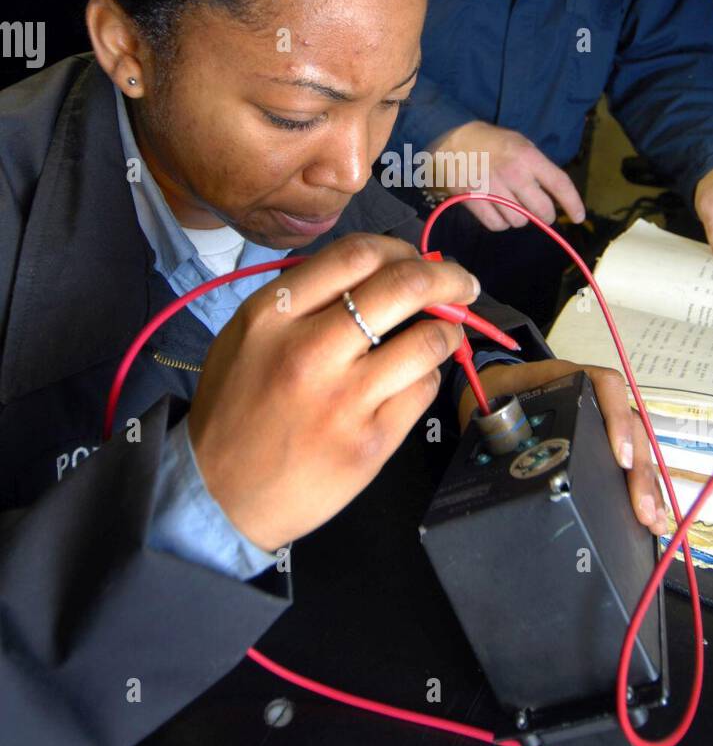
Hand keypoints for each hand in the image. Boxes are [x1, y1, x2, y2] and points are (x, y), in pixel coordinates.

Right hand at [188, 233, 479, 550]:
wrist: (218, 496)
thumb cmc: (234, 409)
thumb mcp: (246, 336)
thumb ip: (303, 299)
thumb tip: (380, 271)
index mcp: (272, 315)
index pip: (356, 255)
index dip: (400, 249)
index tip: (416, 258)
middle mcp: (309, 350)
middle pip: (404, 286)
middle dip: (447, 277)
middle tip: (462, 283)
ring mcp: (344, 399)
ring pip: (427, 340)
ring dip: (449, 329)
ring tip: (446, 332)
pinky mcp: (371, 442)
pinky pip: (423, 389)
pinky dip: (429, 375)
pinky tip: (417, 375)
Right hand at [427, 120, 584, 231]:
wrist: (452, 139)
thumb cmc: (492, 143)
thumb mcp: (520, 145)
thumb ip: (538, 169)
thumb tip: (554, 198)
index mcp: (528, 157)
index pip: (559, 184)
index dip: (572, 203)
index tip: (578, 217)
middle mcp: (513, 174)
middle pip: (541, 211)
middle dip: (543, 215)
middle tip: (538, 211)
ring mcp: (492, 189)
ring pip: (519, 222)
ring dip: (518, 218)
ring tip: (509, 204)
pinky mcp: (474, 201)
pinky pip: (497, 226)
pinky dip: (500, 223)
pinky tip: (496, 209)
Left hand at [458, 360, 666, 534]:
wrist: (490, 391)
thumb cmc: (492, 395)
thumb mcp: (492, 404)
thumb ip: (500, 423)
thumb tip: (509, 461)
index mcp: (566, 378)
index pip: (605, 385)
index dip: (617, 419)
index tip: (619, 458)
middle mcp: (592, 396)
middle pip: (629, 424)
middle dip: (638, 469)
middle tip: (642, 507)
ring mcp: (601, 418)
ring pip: (635, 445)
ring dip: (647, 484)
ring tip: (653, 520)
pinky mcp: (600, 440)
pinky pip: (628, 460)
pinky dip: (641, 487)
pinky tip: (651, 515)